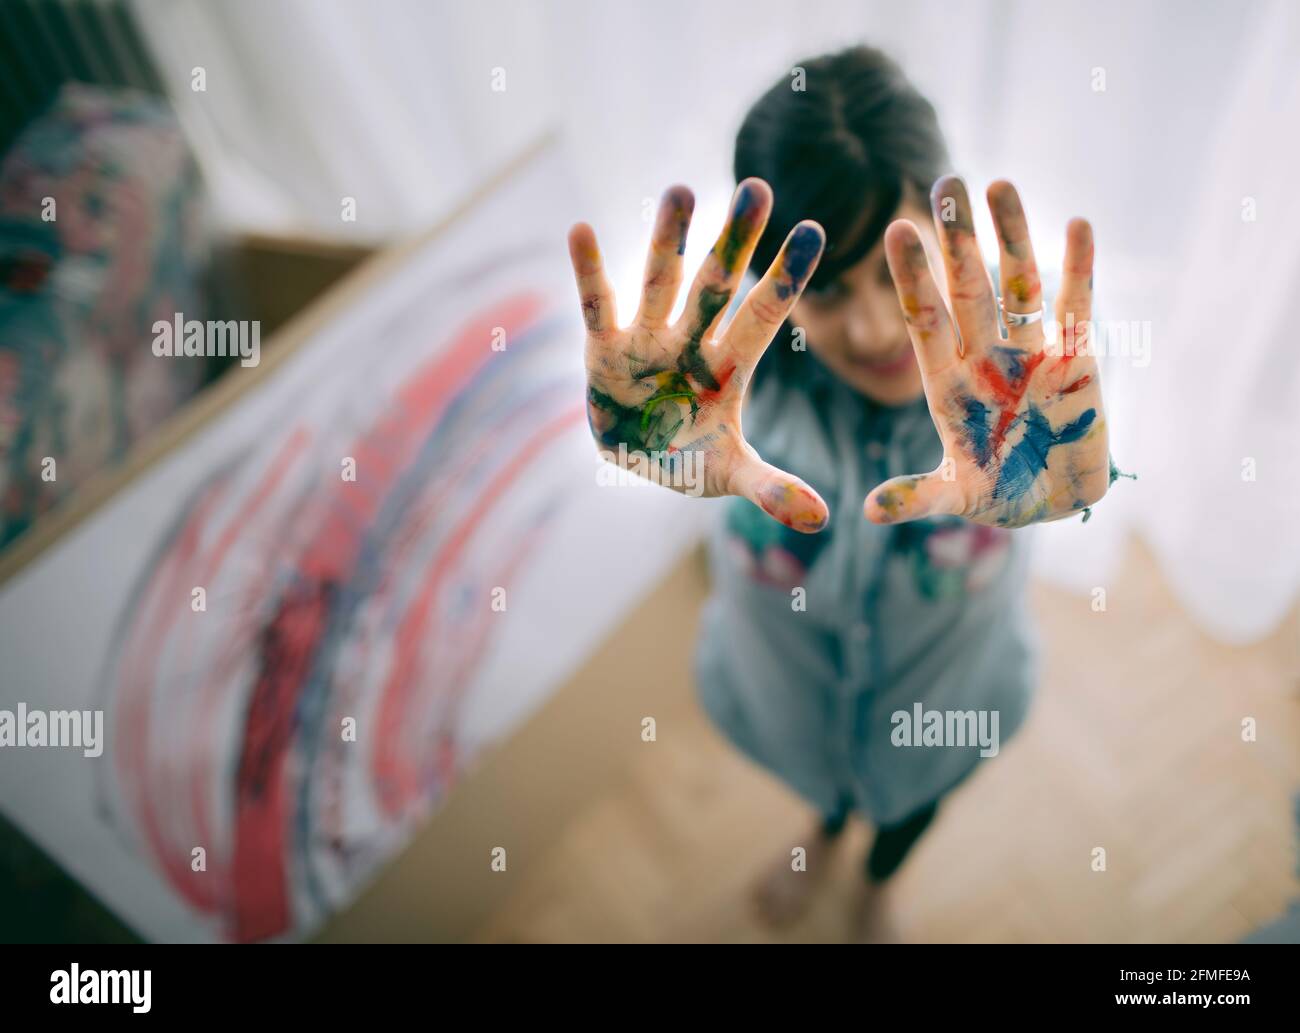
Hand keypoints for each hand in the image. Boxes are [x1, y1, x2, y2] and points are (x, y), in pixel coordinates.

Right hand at [570, 179, 830, 532]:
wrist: (635, 462)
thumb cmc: (689, 458)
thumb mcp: (729, 474)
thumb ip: (772, 488)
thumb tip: (823, 519)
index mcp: (728, 366)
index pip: (763, 314)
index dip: (785, 276)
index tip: (814, 229)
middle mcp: (691, 341)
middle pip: (717, 284)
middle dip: (735, 240)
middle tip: (756, 187)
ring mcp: (647, 340)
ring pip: (660, 282)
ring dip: (669, 239)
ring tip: (681, 188)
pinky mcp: (603, 350)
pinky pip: (597, 307)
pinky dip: (589, 272)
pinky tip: (582, 230)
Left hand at [864, 177, 1109, 527]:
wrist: (1053, 501)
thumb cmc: (998, 496)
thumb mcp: (958, 497)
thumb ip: (918, 497)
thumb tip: (868, 512)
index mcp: (948, 382)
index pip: (924, 320)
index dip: (913, 277)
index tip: (896, 230)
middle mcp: (984, 357)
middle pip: (967, 289)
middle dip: (957, 238)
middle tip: (945, 180)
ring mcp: (1030, 353)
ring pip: (1017, 284)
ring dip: (1011, 236)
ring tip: (999, 182)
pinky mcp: (1076, 359)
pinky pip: (1075, 308)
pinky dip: (1078, 269)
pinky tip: (1077, 224)